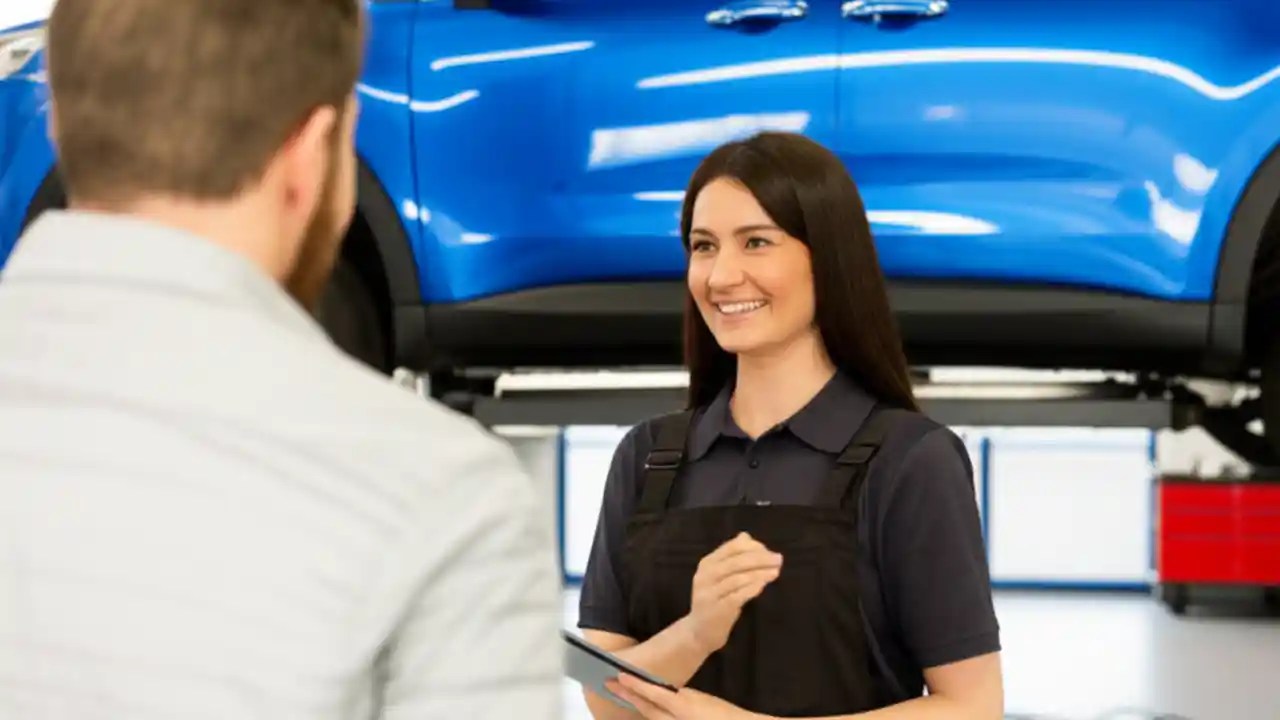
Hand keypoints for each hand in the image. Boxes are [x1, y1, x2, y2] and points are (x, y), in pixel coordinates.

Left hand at [606, 674, 762, 719]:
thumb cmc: (723, 714)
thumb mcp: (701, 700)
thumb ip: (680, 698)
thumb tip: (662, 693)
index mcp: (683, 706)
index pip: (652, 694)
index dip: (634, 686)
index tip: (618, 676)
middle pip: (646, 709)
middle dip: (627, 697)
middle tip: (609, 685)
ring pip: (651, 719)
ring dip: (636, 708)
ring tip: (621, 697)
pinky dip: (650, 716)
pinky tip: (643, 711)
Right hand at [686, 532, 782, 653]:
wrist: (699, 632)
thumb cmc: (716, 601)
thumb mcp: (721, 577)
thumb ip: (732, 557)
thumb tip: (746, 536)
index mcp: (707, 564)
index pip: (731, 548)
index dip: (752, 547)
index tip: (769, 551)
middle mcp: (705, 576)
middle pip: (736, 561)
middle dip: (760, 558)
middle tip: (779, 559)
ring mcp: (709, 593)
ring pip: (738, 578)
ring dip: (759, 573)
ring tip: (775, 572)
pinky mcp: (717, 610)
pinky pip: (737, 596)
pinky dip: (751, 588)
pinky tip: (763, 585)